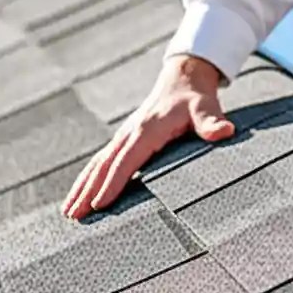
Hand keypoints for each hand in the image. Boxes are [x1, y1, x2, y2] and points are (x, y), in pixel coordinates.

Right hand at [61, 55, 233, 219]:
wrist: (183, 77)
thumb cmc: (195, 97)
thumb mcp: (205, 107)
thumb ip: (211, 121)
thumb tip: (224, 131)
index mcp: (147, 129)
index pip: (127, 160)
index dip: (113, 183)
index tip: (99, 204)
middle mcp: (130, 133)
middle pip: (104, 165)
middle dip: (87, 190)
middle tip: (73, 216)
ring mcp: (124, 136)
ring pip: (98, 164)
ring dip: (82, 187)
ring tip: (68, 212)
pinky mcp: (124, 139)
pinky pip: (102, 161)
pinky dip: (88, 178)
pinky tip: (81, 195)